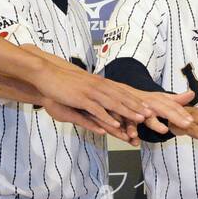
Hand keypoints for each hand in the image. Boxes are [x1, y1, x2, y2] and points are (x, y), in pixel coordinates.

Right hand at [29, 60, 153, 134]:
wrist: (46, 73)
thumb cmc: (63, 82)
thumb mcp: (83, 87)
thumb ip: (94, 93)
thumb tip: (102, 99)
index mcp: (100, 84)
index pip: (122, 93)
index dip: (136, 102)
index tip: (148, 109)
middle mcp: (99, 87)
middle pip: (122, 98)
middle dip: (137, 108)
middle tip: (151, 116)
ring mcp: (90, 92)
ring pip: (113, 104)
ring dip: (128, 113)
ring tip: (140, 120)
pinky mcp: (81, 99)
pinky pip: (97, 110)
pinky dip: (107, 117)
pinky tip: (116, 124)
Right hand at [126, 89, 197, 138]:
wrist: (119, 94)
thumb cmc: (142, 99)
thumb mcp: (159, 97)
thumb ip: (175, 99)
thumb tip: (192, 94)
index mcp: (158, 100)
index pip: (173, 106)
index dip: (183, 113)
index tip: (192, 120)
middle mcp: (150, 105)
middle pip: (165, 110)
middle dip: (176, 117)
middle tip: (187, 124)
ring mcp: (137, 111)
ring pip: (146, 118)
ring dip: (154, 123)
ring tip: (163, 129)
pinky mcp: (125, 117)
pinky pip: (128, 125)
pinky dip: (131, 131)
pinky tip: (135, 137)